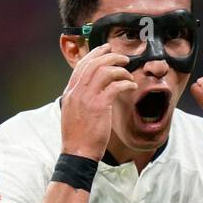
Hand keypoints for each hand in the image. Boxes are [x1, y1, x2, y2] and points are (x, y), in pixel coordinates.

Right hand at [60, 44, 136, 159]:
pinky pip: (115, 86)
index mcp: (70, 92)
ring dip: (120, 69)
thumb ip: (80, 98)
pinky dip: (126, 83)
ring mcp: (87, 98)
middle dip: (110, 56)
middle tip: (123, 58)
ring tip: (129, 74)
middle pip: (94, 64)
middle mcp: (77, 92)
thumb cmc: (78, 137)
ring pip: (105, 71)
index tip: (105, 49)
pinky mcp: (99, 106)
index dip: (95, 54)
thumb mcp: (73, 113)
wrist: (77, 153)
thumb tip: (92, 89)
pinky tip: (132, 86)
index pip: (82, 66)